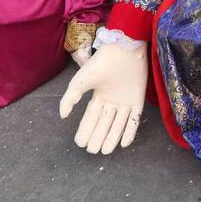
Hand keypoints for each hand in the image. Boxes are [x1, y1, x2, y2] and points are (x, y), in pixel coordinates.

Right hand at [59, 38, 147, 154]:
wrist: (123, 50)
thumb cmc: (100, 64)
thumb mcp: (79, 82)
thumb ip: (70, 99)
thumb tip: (63, 116)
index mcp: (99, 96)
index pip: (91, 117)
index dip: (85, 130)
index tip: (79, 143)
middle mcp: (112, 100)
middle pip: (104, 123)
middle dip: (97, 137)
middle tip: (91, 151)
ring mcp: (125, 100)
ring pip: (118, 124)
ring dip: (111, 138)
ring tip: (104, 151)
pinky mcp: (138, 99)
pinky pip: (134, 119)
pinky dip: (130, 131)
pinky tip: (124, 144)